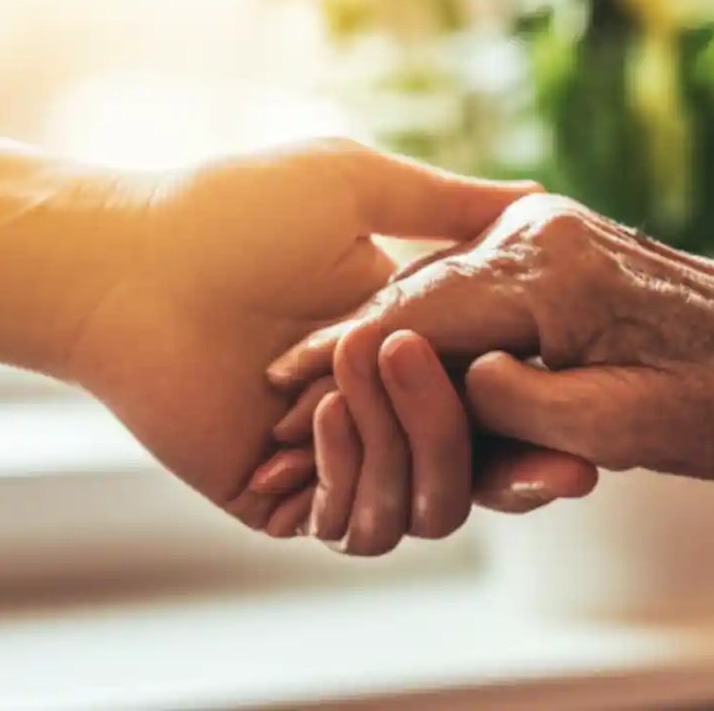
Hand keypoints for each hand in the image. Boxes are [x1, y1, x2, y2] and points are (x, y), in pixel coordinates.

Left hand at [55, 140, 541, 529]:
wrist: (132, 265)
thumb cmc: (235, 216)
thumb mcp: (356, 189)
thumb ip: (451, 204)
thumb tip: (538, 200)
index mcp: (405, 356)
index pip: (495, 418)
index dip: (539, 436)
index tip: (581, 441)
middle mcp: (375, 418)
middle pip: (470, 477)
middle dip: (477, 439)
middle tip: (454, 376)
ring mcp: (327, 463)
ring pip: (419, 507)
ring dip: (405, 439)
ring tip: (356, 361)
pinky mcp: (277, 500)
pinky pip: (350, 524)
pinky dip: (348, 472)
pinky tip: (315, 415)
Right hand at [266, 193, 713, 483]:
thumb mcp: (618, 426)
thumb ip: (517, 402)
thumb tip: (451, 385)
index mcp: (550, 266)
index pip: (415, 311)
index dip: (343, 355)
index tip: (282, 385)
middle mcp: (542, 233)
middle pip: (414, 291)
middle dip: (348, 345)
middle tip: (279, 387)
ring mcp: (552, 235)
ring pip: (436, 287)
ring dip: (383, 338)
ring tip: (317, 377)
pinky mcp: (562, 250)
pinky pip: (472, 288)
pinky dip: (428, 327)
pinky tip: (393, 358)